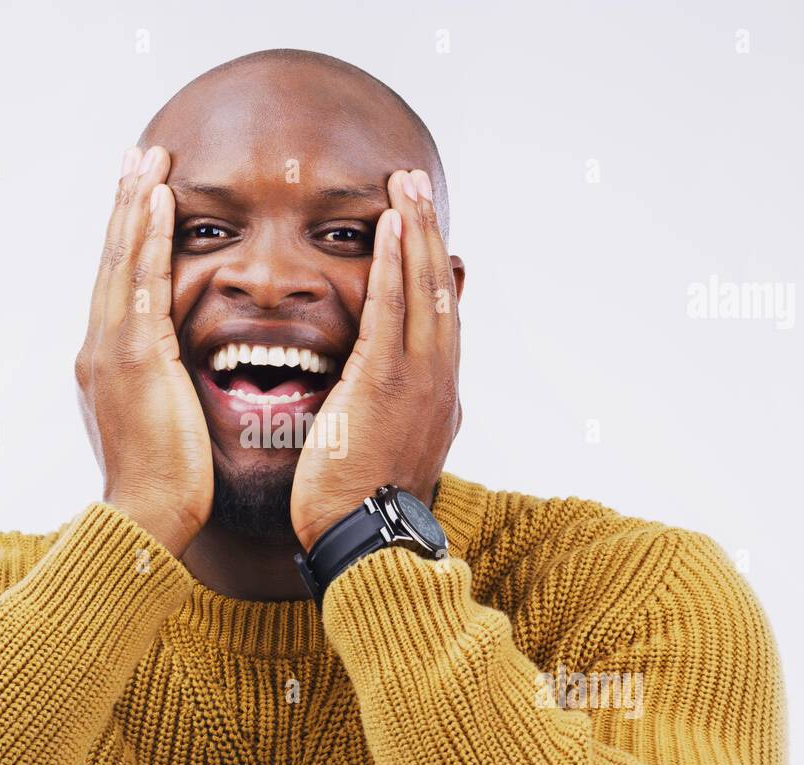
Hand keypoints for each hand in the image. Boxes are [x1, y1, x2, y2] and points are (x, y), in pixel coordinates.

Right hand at [76, 145, 211, 556]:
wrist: (145, 519)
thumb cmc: (163, 482)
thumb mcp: (156, 423)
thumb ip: (159, 388)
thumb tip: (173, 373)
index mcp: (106, 362)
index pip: (117, 285)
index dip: (127, 238)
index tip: (139, 197)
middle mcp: (100, 347)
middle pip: (112, 260)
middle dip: (126, 205)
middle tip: (137, 156)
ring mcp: (112, 349)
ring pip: (122, 261)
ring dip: (136, 206)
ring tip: (148, 159)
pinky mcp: (135, 357)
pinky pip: (143, 283)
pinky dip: (150, 239)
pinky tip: (162, 202)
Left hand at [290, 168, 461, 551]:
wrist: (366, 540)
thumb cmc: (362, 505)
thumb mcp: (389, 451)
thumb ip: (394, 414)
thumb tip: (391, 396)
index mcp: (438, 396)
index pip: (441, 319)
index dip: (433, 270)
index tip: (423, 233)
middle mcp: (439, 380)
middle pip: (441, 290)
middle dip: (429, 234)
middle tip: (417, 186)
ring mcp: (419, 379)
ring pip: (424, 290)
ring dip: (416, 232)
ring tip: (407, 185)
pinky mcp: (387, 382)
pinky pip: (391, 309)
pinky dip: (393, 266)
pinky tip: (388, 227)